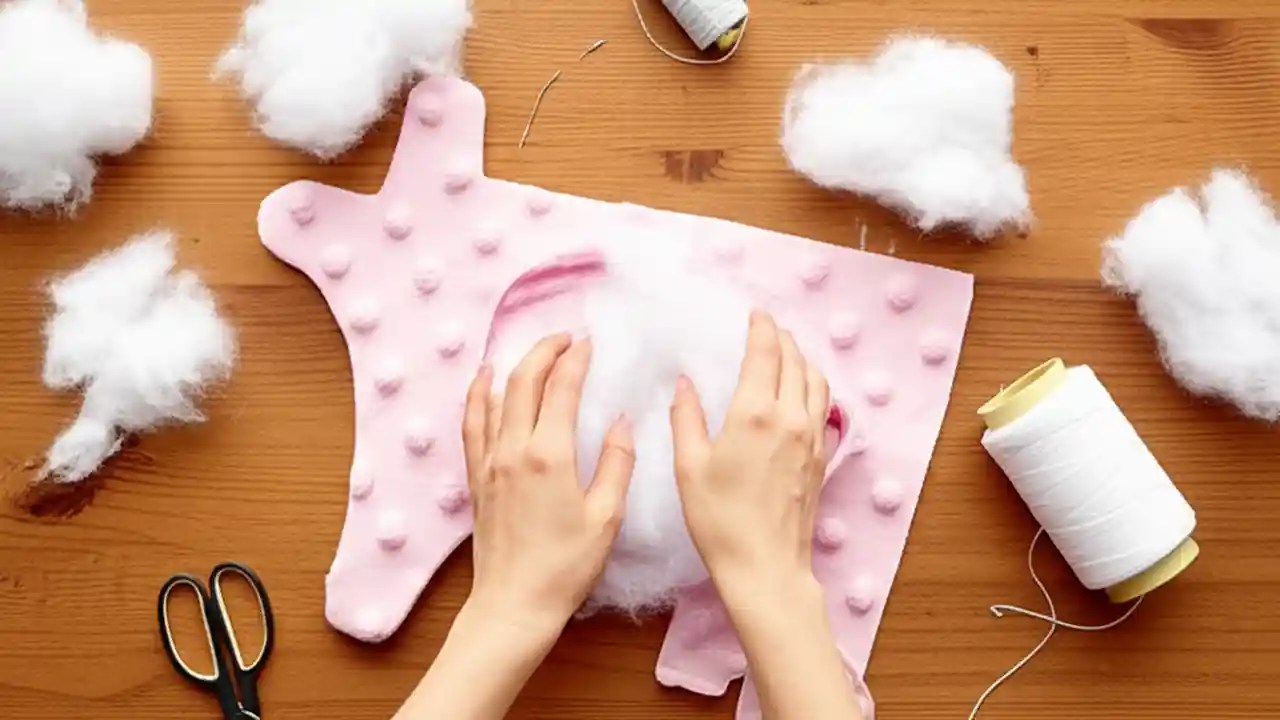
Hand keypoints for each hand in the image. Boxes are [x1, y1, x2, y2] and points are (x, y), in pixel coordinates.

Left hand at [462, 334, 635, 633]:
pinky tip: (483, 380)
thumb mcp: (607, 517)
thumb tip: (620, 422)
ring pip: (496, 396)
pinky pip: (472, 423)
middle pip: (524, 382)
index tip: (589, 342)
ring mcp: (489, 462)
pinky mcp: (476, 478)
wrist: (514, 604)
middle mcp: (513, 450)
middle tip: (566, 338)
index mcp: (550, 456)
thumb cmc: (566, 567)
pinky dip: (478, 395)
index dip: (576, 359)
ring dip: (515, 366)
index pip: (561, 388)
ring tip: (533, 349)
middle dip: (545, 351)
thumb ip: (616, 463)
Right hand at [669, 313, 863, 719]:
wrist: (766, 566)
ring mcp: (812, 438)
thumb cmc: (720, 521)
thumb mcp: (689, 467)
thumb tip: (685, 383)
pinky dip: (815, 387)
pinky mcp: (822, 458)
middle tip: (769, 327)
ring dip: (803, 358)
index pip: (766, 353)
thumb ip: (686, 418)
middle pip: (796, 361)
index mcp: (755, 414)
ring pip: (817, 381)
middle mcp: (791, 418)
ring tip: (788, 351)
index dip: (761, 328)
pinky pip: (824, 408)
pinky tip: (803, 392)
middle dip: (783, 338)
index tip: (755, 313)